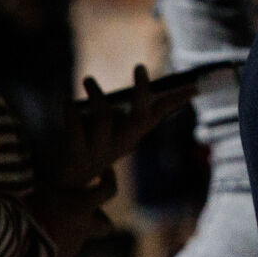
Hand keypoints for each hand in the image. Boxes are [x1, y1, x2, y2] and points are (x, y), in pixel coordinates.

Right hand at [26, 169, 115, 256]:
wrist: (19, 238)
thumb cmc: (30, 206)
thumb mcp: (44, 186)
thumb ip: (58, 186)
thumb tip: (56, 183)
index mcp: (84, 205)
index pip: (109, 191)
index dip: (110, 180)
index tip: (105, 173)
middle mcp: (84, 227)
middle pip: (106, 225)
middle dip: (99, 218)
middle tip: (86, 209)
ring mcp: (74, 245)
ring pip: (82, 237)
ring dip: (74, 229)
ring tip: (53, 220)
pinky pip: (65, 247)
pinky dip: (59, 241)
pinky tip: (42, 234)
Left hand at [60, 66, 193, 189]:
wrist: (64, 189)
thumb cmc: (85, 151)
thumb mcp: (107, 132)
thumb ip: (117, 115)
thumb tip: (131, 90)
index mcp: (131, 136)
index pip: (157, 114)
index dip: (175, 100)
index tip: (193, 86)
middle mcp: (120, 145)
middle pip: (139, 118)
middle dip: (141, 92)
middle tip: (140, 67)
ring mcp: (100, 153)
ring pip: (105, 119)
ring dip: (97, 95)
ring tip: (88, 80)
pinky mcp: (76, 156)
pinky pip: (76, 131)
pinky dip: (72, 114)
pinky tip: (68, 102)